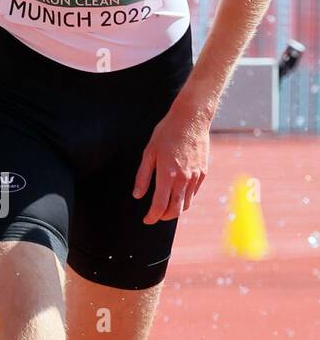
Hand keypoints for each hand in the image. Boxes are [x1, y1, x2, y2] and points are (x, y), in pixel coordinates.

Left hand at [133, 101, 209, 222]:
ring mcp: (195, 177)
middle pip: (175, 211)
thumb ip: (143, 176)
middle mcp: (183, 179)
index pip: (159, 206)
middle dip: (164, 217)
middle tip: (155, 215)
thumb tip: (137, 195)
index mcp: (167, 175)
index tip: (146, 219)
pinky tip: (177, 192)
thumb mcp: (149, 152)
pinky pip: (193, 192)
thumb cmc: (167, 133)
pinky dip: (184, 198)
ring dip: (175, 209)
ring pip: (186, 204)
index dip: (152, 217)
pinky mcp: (202, 172)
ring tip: (165, 206)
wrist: (191, 119)